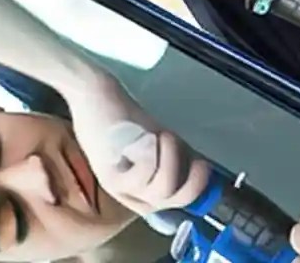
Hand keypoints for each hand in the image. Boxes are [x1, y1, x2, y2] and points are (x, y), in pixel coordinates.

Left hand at [66, 75, 211, 215]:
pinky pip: (146, 172)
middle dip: (191, 175)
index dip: (197, 184)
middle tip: (188, 151)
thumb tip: (205, 167)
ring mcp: (120, 187)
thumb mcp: (155, 144)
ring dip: (171, 157)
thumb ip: (176, 159)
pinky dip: (153, 152)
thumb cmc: (125, 118)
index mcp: (145, 189)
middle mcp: (132, 194)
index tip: (202, 162)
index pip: (180, 200)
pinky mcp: (109, 176)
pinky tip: (147, 136)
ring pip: (163, 189)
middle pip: (175, 199)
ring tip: (163, 135)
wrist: (94, 98)